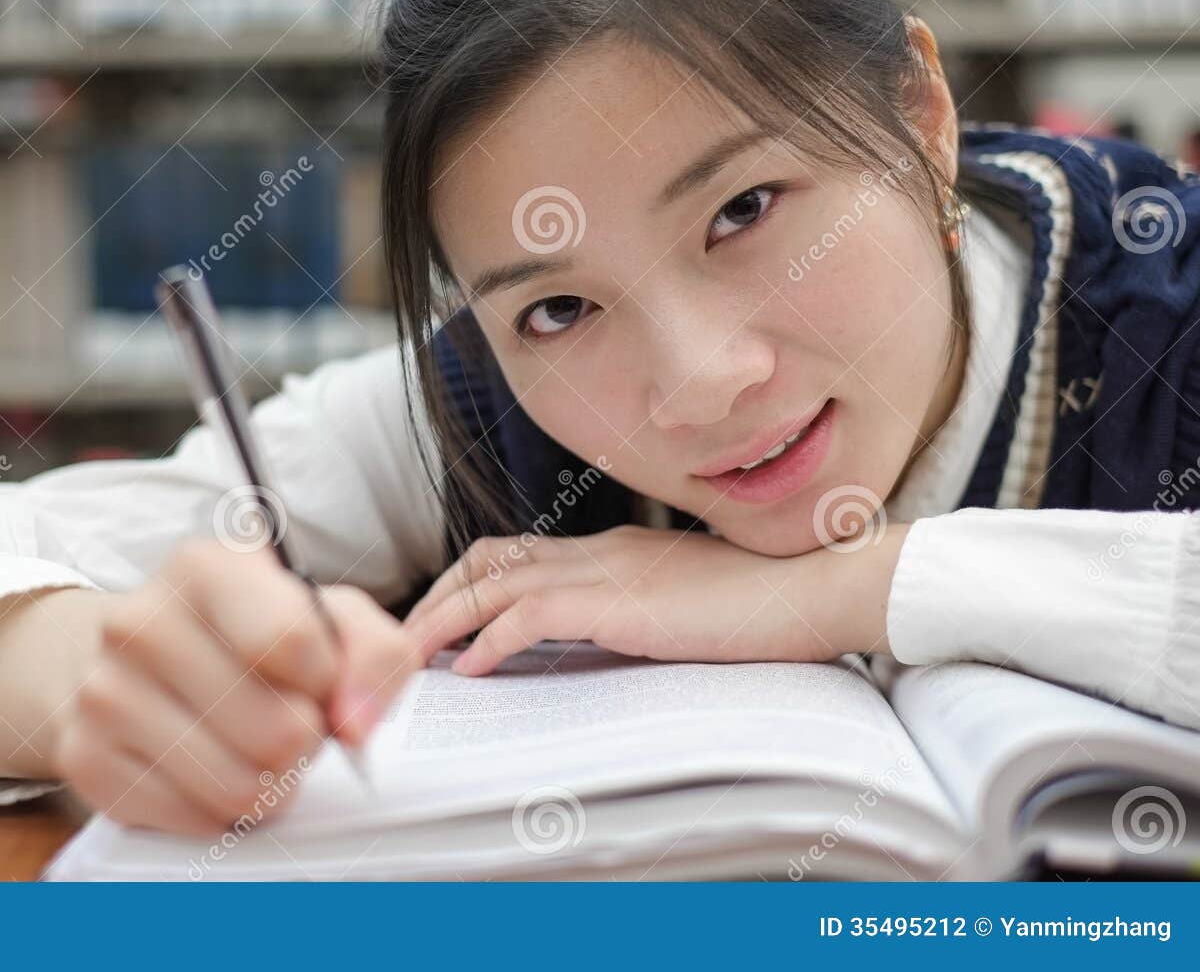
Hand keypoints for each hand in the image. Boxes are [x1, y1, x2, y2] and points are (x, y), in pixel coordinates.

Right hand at [52, 538, 420, 836]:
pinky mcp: (86, 758)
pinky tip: (208, 768)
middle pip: (276, 730)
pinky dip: (221, 809)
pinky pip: (195, 820)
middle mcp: (141, 622)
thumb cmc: (250, 633)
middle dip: (304, 740)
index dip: (328, 680)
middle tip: (288, 719)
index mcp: (205, 568)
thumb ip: (375, 654)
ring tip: (254, 747)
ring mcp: (104, 692)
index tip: (320, 679)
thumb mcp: (328, 615)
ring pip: (239, 787)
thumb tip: (355, 728)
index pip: (289, 642)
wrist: (135, 655)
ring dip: (270, 783)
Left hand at [402, 523, 905, 675]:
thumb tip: (598, 644)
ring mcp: (606, 570)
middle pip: (488, 559)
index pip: (515, 552)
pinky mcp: (618, 601)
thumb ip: (635, 615)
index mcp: (612, 550)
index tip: (440, 618)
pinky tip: (469, 668)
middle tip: (404, 637)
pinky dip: (490, 639)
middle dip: (437, 595)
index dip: (468, 582)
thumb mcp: (681, 607)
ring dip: (443, 618)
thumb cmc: (764, 606)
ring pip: (494, 583)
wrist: (815, 589)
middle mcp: (598, 550)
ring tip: (410, 654)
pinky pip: (530, 616)